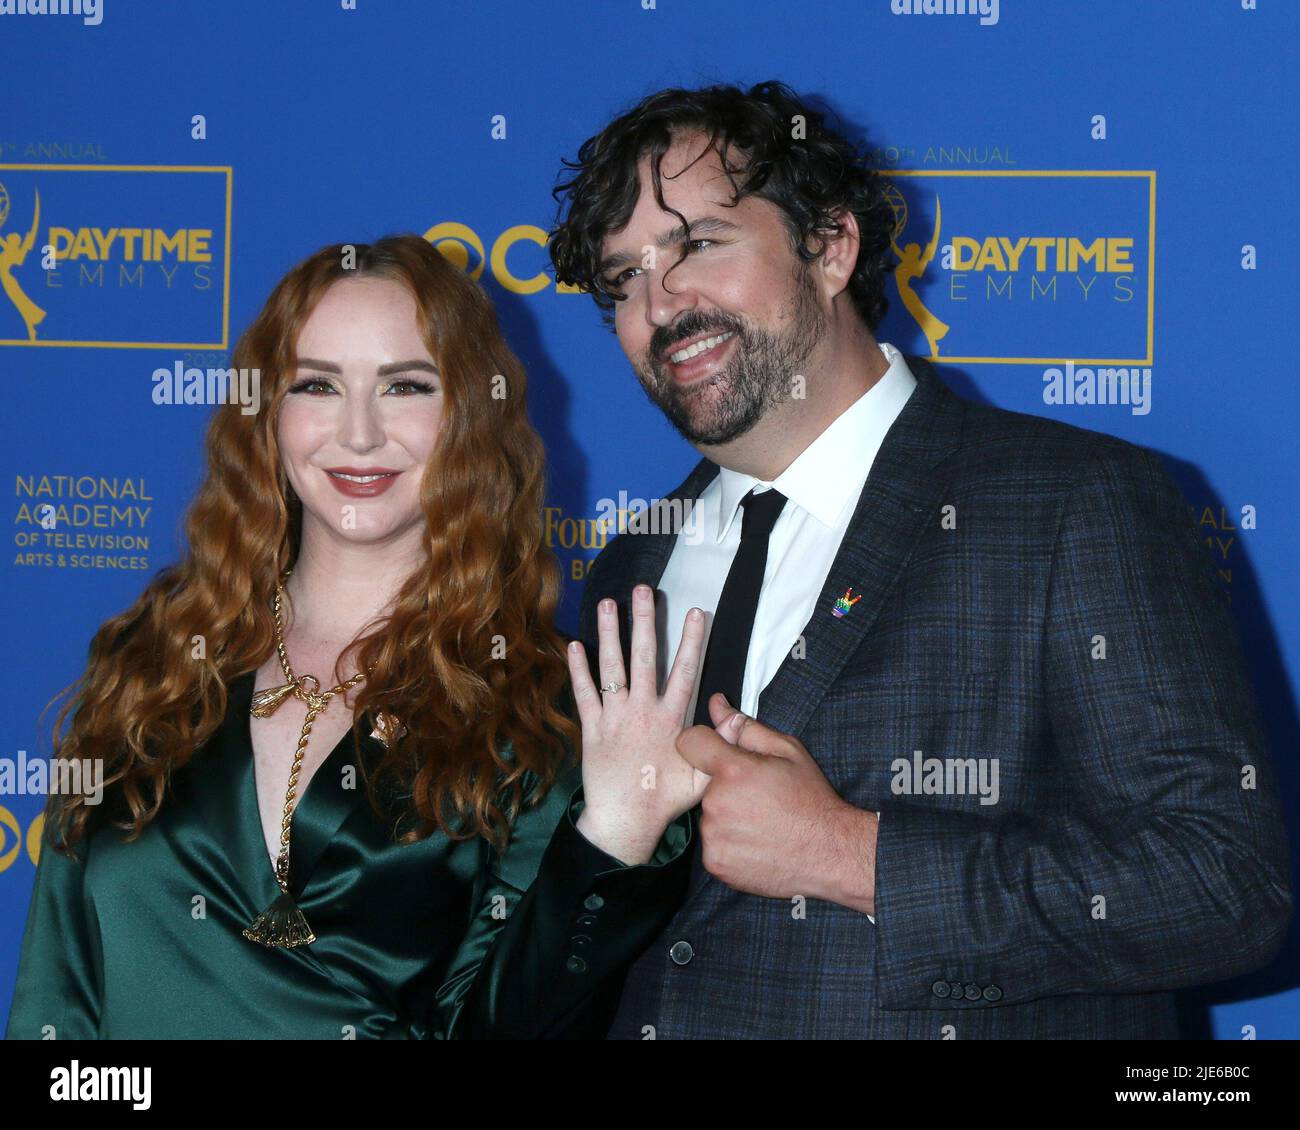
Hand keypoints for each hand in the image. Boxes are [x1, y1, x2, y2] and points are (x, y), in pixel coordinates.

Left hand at [567, 584, 709, 864]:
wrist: (624, 821)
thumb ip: (718, 747)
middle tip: (643, 590)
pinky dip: (578, 669)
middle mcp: (641, 711)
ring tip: (607, 603)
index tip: (696, 612)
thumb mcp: (702, 778)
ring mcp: (614, 717)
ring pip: (612, 667)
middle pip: (644, 657)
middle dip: (644, 621)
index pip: (684, 671)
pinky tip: (574, 645)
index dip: (692, 640)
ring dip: (609, 633)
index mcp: (670, 720)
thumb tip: (733, 718)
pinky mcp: (592, 728)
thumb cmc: (664, 800)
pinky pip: (583, 693)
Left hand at [678, 693, 877, 915]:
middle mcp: (717, 803)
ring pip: (708, 815)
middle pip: (703, 783)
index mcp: (733, 771)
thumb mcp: (787, 751)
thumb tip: (717, 705)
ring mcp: (714, 837)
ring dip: (726, 816)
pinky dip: (728, 843)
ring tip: (760, 822)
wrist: (829, 852)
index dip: (703, 743)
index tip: (717, 753)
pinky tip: (756, 842)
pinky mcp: (715, 863)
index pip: (689, 742)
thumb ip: (746, 728)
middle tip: (757, 796)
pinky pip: (712, 843)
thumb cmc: (811, 800)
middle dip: (723, 785)